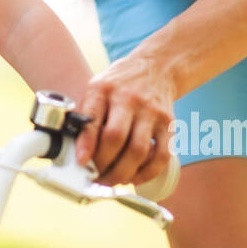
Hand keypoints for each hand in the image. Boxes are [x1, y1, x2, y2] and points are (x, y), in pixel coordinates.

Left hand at [74, 52, 176, 186]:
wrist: (158, 67)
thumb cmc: (121, 83)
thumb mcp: (97, 88)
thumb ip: (87, 115)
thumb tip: (77, 152)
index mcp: (103, 89)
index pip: (92, 119)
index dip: (85, 145)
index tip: (81, 163)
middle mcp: (128, 98)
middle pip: (115, 138)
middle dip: (103, 165)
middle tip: (96, 177)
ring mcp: (151, 111)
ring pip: (138, 151)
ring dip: (123, 173)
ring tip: (112, 180)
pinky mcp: (169, 123)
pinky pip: (161, 156)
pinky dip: (147, 173)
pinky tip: (135, 178)